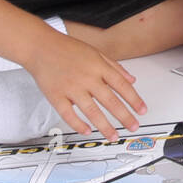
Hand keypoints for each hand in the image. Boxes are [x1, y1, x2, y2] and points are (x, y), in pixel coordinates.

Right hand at [25, 33, 144, 140]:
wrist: (41, 46)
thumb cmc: (68, 48)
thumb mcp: (96, 53)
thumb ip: (115, 67)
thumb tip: (132, 80)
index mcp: (98, 67)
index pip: (122, 85)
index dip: (134, 99)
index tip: (142, 110)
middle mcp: (87, 78)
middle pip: (110, 100)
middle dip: (124, 116)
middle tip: (133, 126)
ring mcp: (71, 88)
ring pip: (91, 111)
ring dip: (104, 126)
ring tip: (113, 136)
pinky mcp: (56, 96)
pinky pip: (68, 114)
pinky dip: (78, 124)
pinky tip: (87, 131)